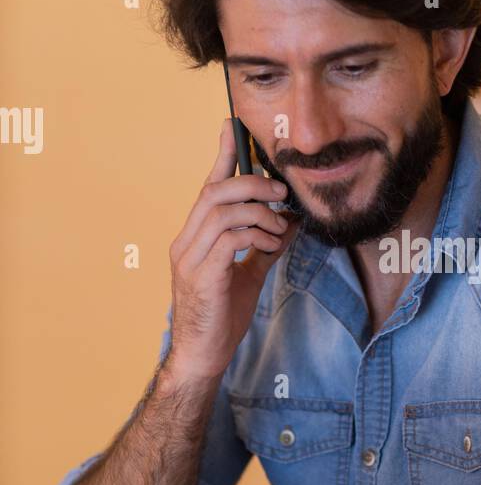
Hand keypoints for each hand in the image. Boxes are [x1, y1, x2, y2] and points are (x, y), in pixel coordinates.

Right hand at [164, 119, 297, 382]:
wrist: (203, 357)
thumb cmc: (222, 316)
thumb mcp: (250, 274)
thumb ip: (265, 246)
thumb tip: (291, 222)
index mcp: (194, 237)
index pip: (207, 187)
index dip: (222, 156)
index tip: (232, 128)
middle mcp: (186, 242)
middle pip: (214, 192)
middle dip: (252, 183)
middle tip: (281, 193)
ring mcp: (189, 259)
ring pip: (221, 211)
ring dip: (258, 212)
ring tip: (279, 227)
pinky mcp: (201, 277)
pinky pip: (228, 240)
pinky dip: (255, 235)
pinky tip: (269, 246)